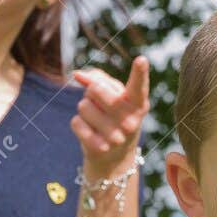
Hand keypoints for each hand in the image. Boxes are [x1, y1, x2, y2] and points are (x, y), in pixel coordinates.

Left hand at [69, 55, 149, 171]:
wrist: (115, 157)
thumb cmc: (114, 115)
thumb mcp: (114, 96)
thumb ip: (98, 78)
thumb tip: (77, 74)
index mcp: (138, 104)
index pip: (138, 86)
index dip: (140, 72)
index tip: (141, 60)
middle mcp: (131, 121)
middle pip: (96, 89)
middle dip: (92, 92)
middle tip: (101, 104)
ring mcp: (116, 137)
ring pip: (83, 105)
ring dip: (85, 109)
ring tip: (97, 120)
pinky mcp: (99, 148)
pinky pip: (76, 122)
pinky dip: (78, 124)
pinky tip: (90, 132)